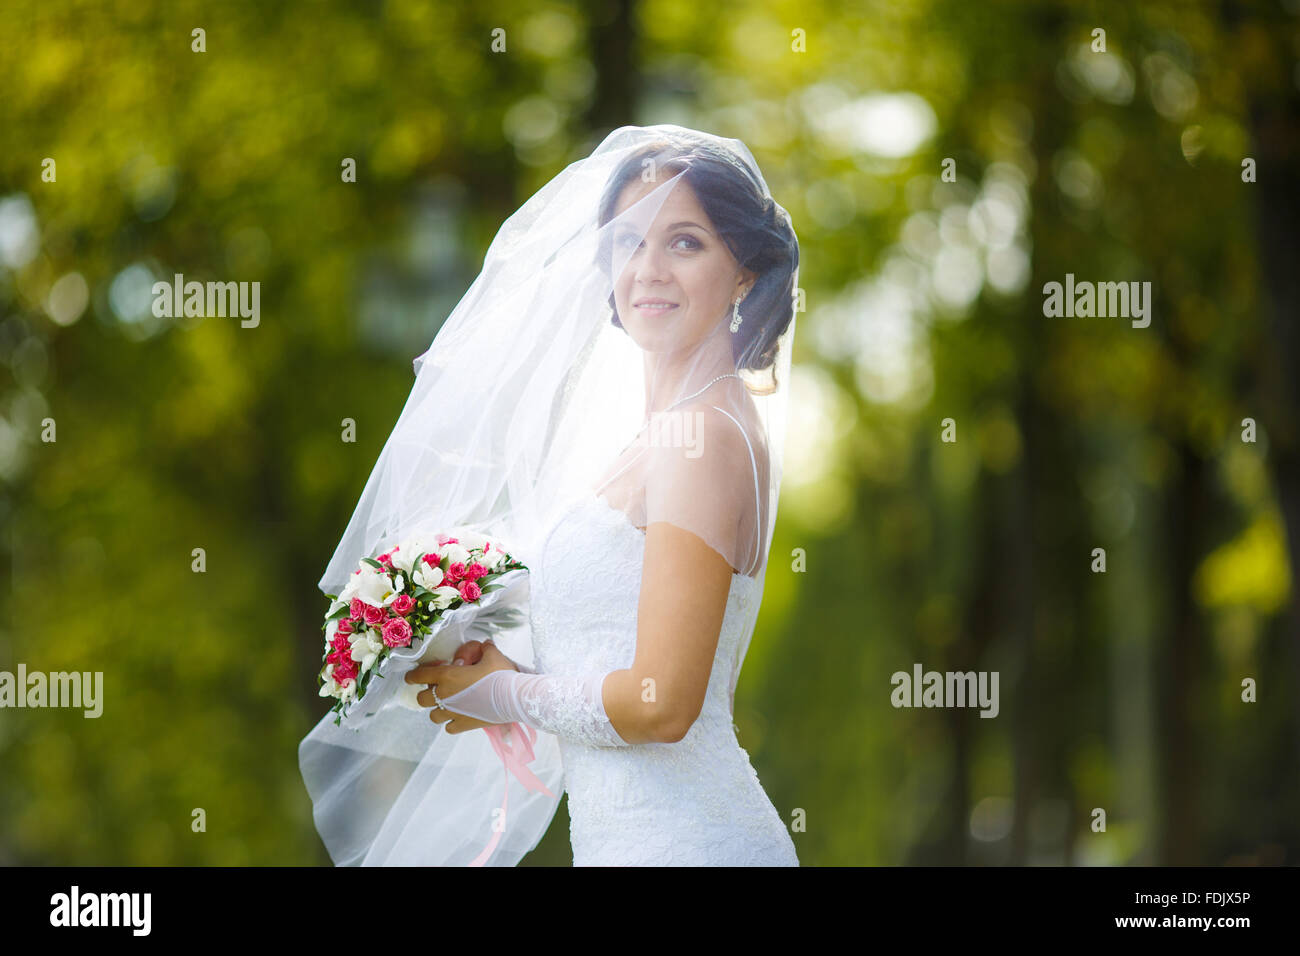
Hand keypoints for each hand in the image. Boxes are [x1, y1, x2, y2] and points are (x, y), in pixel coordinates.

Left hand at [404, 640, 518, 732]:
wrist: (514, 697)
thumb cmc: (501, 674)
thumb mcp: (493, 655)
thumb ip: (484, 649)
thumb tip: (484, 645)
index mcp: (447, 675)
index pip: (419, 676)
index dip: (412, 676)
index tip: (411, 677)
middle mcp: (445, 695)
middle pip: (422, 699)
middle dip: (427, 694)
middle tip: (437, 690)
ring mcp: (452, 713)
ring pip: (433, 716)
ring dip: (438, 710)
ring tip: (449, 705)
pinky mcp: (463, 725)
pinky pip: (448, 728)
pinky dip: (451, 723)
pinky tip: (460, 717)